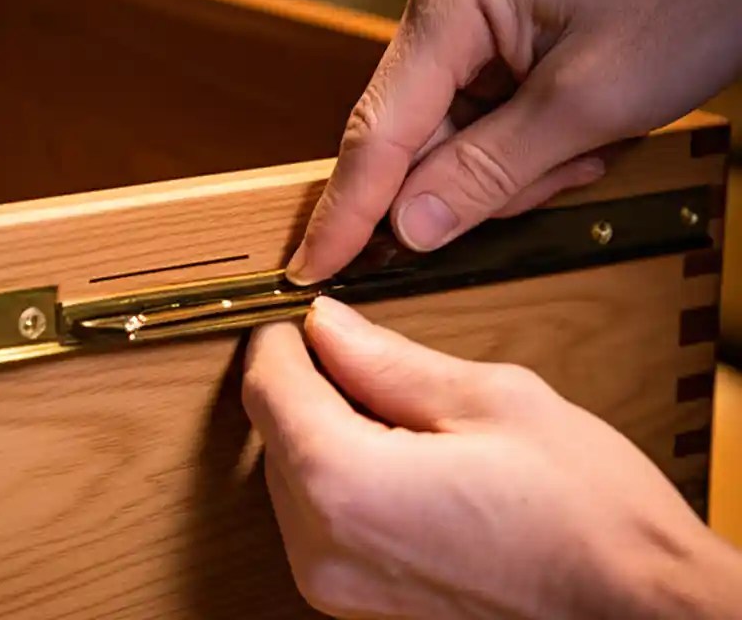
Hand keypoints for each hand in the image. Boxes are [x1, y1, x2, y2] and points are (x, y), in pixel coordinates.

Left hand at [242, 297, 741, 618]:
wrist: (638, 612)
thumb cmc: (589, 521)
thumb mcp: (492, 402)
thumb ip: (388, 360)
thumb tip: (330, 325)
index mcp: (346, 485)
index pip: (269, 386)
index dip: (283, 338)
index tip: (306, 316)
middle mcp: (322, 546)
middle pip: (272, 432)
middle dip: (310, 384)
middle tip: (368, 355)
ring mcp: (333, 584)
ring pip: (291, 474)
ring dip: (324, 431)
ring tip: (407, 418)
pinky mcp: (352, 602)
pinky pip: (316, 517)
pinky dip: (341, 477)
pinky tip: (403, 462)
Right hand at [287, 0, 741, 284]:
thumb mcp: (591, 102)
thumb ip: (488, 172)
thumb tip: (407, 230)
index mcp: (451, 0)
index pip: (376, 130)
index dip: (346, 212)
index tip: (311, 271)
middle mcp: (448, 6)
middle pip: (417, 140)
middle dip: (480, 181)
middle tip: (561, 169)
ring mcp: (475, 21)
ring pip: (458, 141)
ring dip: (521, 166)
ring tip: (594, 141)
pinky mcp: (505, 39)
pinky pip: (491, 124)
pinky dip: (536, 147)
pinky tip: (590, 133)